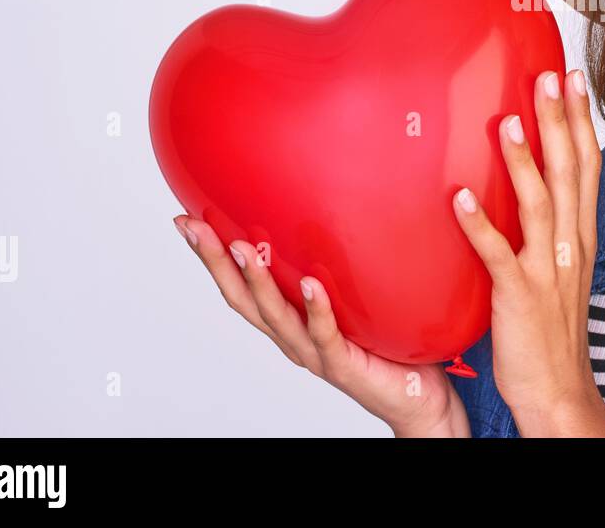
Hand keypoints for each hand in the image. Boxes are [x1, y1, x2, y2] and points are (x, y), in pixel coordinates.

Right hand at [173, 214, 469, 437]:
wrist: (418, 398)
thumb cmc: (388, 346)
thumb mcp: (357, 297)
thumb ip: (342, 264)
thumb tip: (341, 206)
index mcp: (290, 321)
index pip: (240, 285)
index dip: (211, 257)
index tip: (186, 220)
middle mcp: (293, 338)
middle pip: (242, 299)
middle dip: (215, 263)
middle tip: (194, 227)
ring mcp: (314, 352)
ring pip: (275, 316)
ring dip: (256, 281)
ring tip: (241, 248)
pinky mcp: (342, 364)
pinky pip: (325, 334)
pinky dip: (316, 308)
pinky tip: (310, 283)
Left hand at [451, 68, 604, 436]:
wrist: (559, 390)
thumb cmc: (553, 329)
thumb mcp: (561, 267)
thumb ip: (549, 223)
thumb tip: (530, 180)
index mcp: (581, 235)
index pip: (587, 165)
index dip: (581, 120)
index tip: (573, 78)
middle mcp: (570, 244)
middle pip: (569, 172)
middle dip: (560, 122)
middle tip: (549, 76)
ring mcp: (546, 269)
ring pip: (539, 203)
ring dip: (522, 161)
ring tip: (507, 120)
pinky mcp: (518, 295)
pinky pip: (497, 254)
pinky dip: (479, 225)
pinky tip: (460, 198)